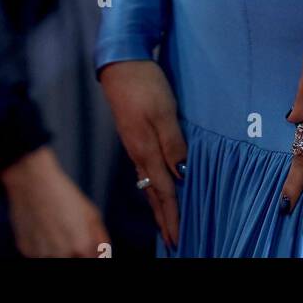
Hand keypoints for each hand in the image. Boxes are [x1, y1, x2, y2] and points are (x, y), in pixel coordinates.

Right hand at [0, 146, 110, 256]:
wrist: (32, 182)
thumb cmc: (63, 194)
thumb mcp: (90, 212)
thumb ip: (100, 238)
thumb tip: (103, 254)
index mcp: (81, 246)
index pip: (91, 261)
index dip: (88, 253)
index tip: (85, 245)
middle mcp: (62, 255)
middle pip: (72, 261)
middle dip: (73, 252)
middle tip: (68, 234)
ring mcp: (42, 255)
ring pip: (55, 259)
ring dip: (56, 251)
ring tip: (53, 230)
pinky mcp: (27, 251)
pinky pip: (39, 255)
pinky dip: (41, 246)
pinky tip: (42, 228)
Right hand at [98, 60, 187, 250]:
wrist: (121, 63)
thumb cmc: (145, 84)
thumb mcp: (164, 111)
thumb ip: (173, 143)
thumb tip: (182, 174)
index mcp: (146, 148)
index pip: (163, 190)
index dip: (171, 215)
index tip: (177, 237)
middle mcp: (138, 152)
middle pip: (152, 193)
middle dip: (163, 218)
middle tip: (171, 240)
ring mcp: (134, 144)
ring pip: (147, 183)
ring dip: (157, 204)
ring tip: (164, 222)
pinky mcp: (133, 135)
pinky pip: (144, 169)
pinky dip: (151, 185)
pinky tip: (154, 187)